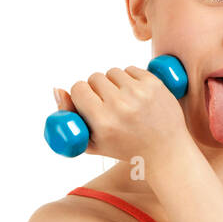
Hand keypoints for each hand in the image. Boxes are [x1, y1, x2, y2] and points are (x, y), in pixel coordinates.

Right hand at [54, 66, 187, 160]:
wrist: (166, 152)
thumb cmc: (125, 149)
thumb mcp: (92, 142)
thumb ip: (70, 118)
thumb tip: (57, 89)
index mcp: (102, 122)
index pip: (78, 88)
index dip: (81, 95)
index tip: (89, 103)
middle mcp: (120, 106)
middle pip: (95, 77)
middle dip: (98, 89)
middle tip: (108, 104)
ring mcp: (139, 93)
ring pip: (113, 72)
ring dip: (114, 83)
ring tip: (123, 101)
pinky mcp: (154, 84)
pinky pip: (131, 69)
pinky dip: (130, 79)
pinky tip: (135, 96)